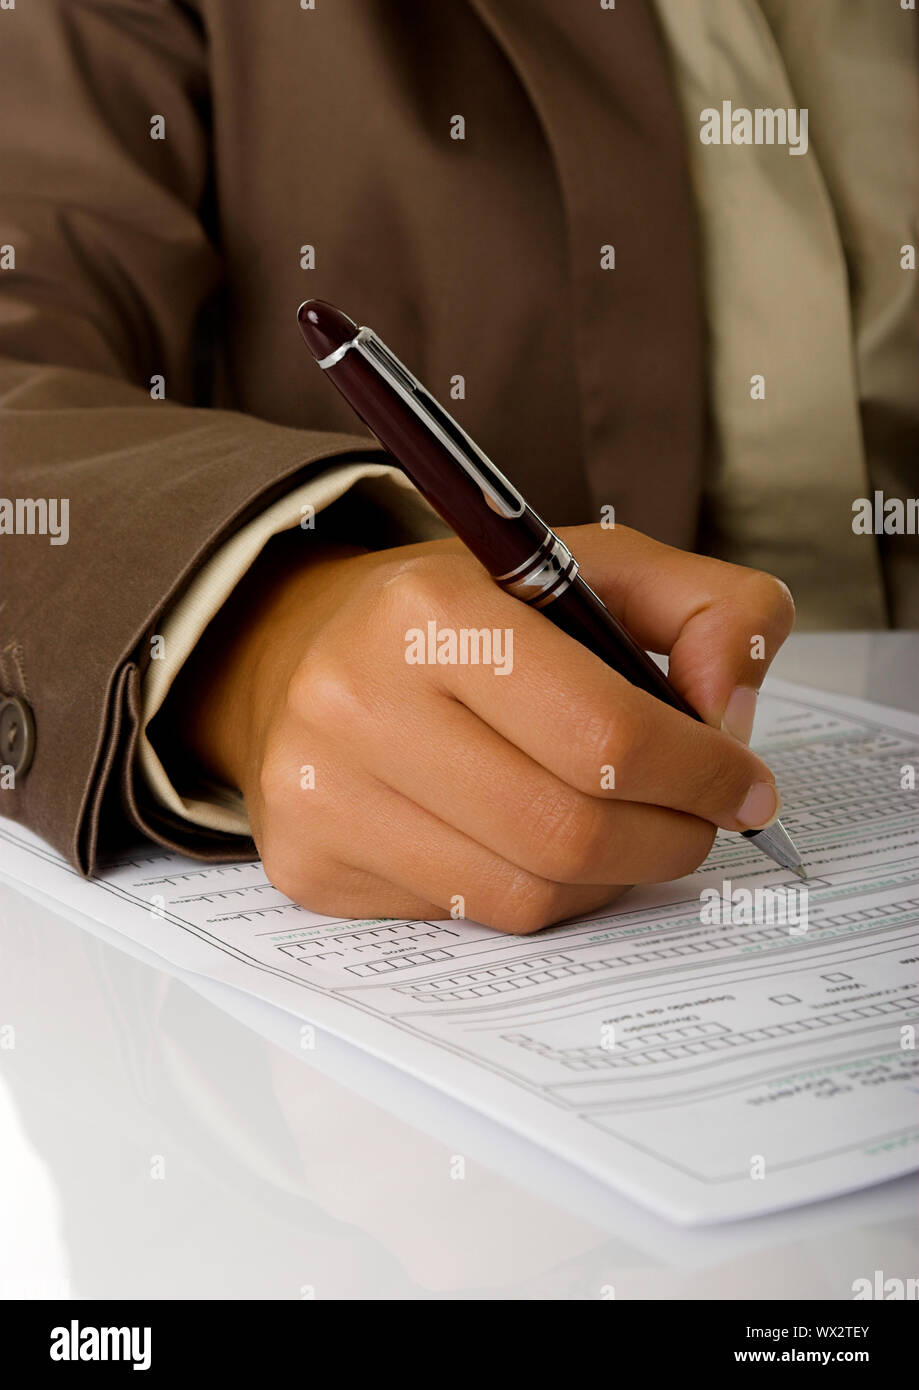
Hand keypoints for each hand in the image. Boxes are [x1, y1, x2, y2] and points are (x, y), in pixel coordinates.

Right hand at [184, 524, 793, 932]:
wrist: (301, 649)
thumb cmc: (461, 614)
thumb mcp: (589, 569)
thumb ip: (705, 608)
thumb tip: (732, 711)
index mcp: (432, 611)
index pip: (604, 733)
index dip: (702, 774)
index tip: (744, 787)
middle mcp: (355, 701)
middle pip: (567, 831)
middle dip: (669, 839)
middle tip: (699, 822)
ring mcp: (320, 793)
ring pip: (525, 895)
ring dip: (610, 878)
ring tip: (627, 833)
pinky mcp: (309, 864)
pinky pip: (469, 916)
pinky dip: (536, 894)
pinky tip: (538, 846)